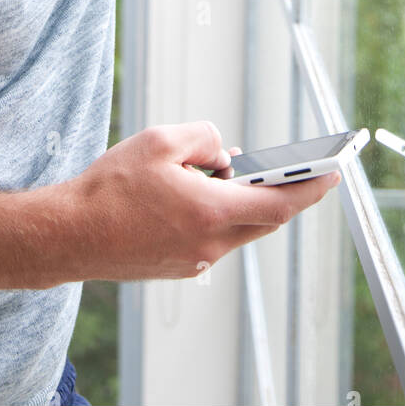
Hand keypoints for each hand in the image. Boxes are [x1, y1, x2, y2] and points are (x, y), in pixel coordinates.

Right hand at [56, 121, 339, 283]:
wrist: (69, 235)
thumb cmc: (111, 187)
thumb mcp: (161, 140)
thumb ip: (205, 138)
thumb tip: (225, 155)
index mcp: (211, 212)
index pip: (280, 205)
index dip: (313, 188)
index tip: (335, 174)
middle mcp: (210, 244)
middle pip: (264, 220)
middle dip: (283, 193)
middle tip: (299, 170)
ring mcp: (194, 261)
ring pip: (237, 229)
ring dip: (242, 201)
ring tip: (231, 171)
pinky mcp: (178, 267)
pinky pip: (213, 238)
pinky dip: (217, 214)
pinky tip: (199, 192)